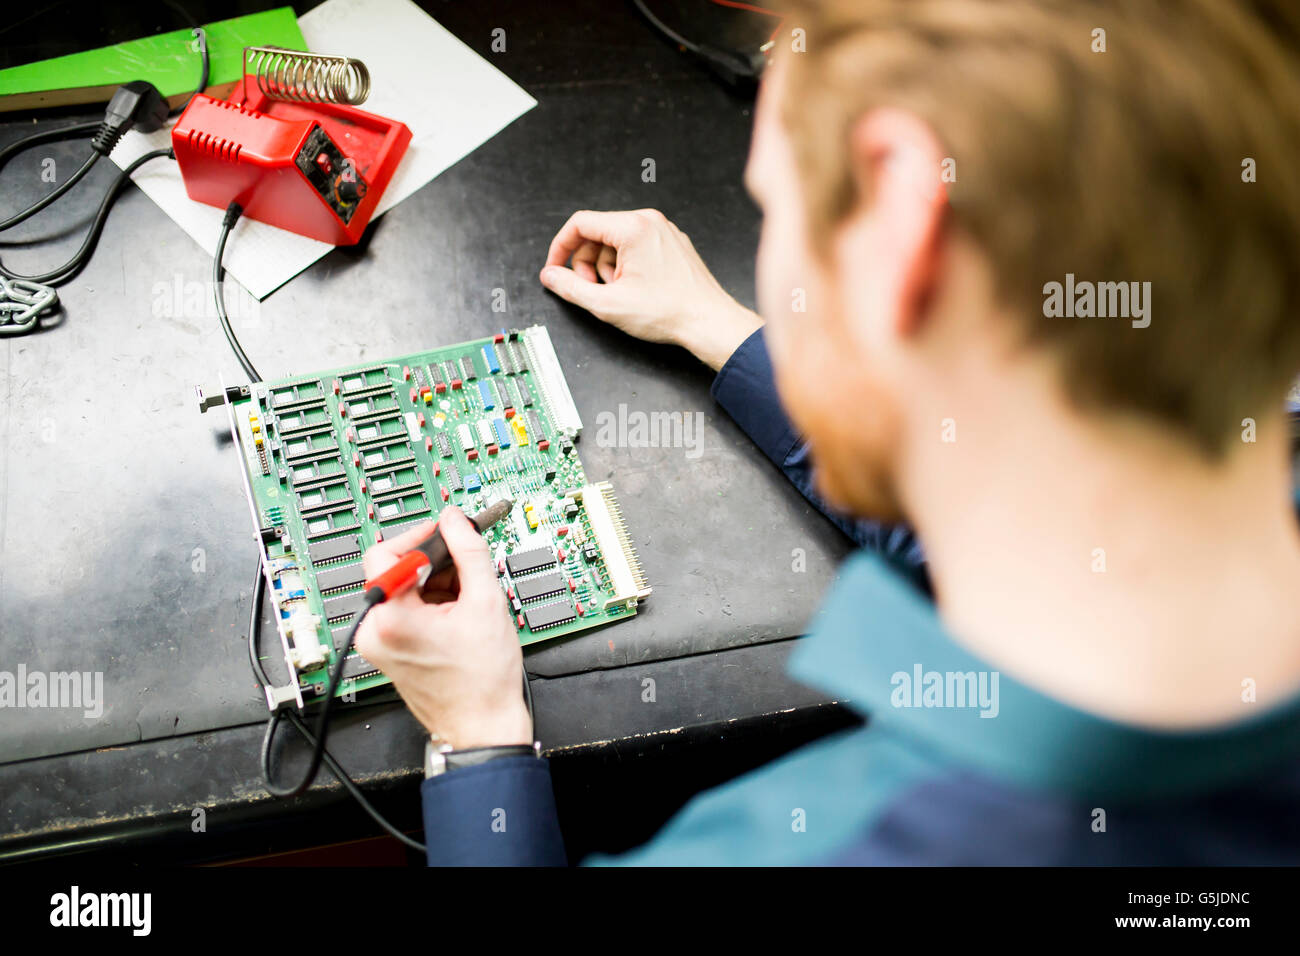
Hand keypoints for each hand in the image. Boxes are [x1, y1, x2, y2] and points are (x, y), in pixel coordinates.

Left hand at [354, 506, 531, 748]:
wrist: (481, 724)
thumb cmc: (481, 680)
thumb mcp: (486, 602)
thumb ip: (469, 551)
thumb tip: (456, 521)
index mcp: (389, 618)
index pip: (387, 551)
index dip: (421, 535)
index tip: (447, 532)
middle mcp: (374, 630)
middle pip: (396, 569)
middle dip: (434, 563)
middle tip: (466, 567)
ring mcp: (378, 643)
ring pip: (403, 589)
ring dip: (436, 583)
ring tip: (468, 599)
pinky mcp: (388, 650)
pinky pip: (404, 609)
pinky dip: (431, 603)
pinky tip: (458, 613)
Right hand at [539, 208, 761, 370]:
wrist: (708, 322)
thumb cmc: (669, 312)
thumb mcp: (607, 304)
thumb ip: (570, 288)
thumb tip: (551, 276)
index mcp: (633, 227)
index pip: (580, 223)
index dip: (560, 247)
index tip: (555, 268)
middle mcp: (650, 222)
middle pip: (598, 233)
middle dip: (587, 263)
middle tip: (590, 289)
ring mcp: (664, 232)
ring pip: (616, 242)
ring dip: (607, 268)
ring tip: (618, 293)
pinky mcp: (672, 245)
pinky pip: (637, 248)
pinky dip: (627, 267)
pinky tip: (634, 290)